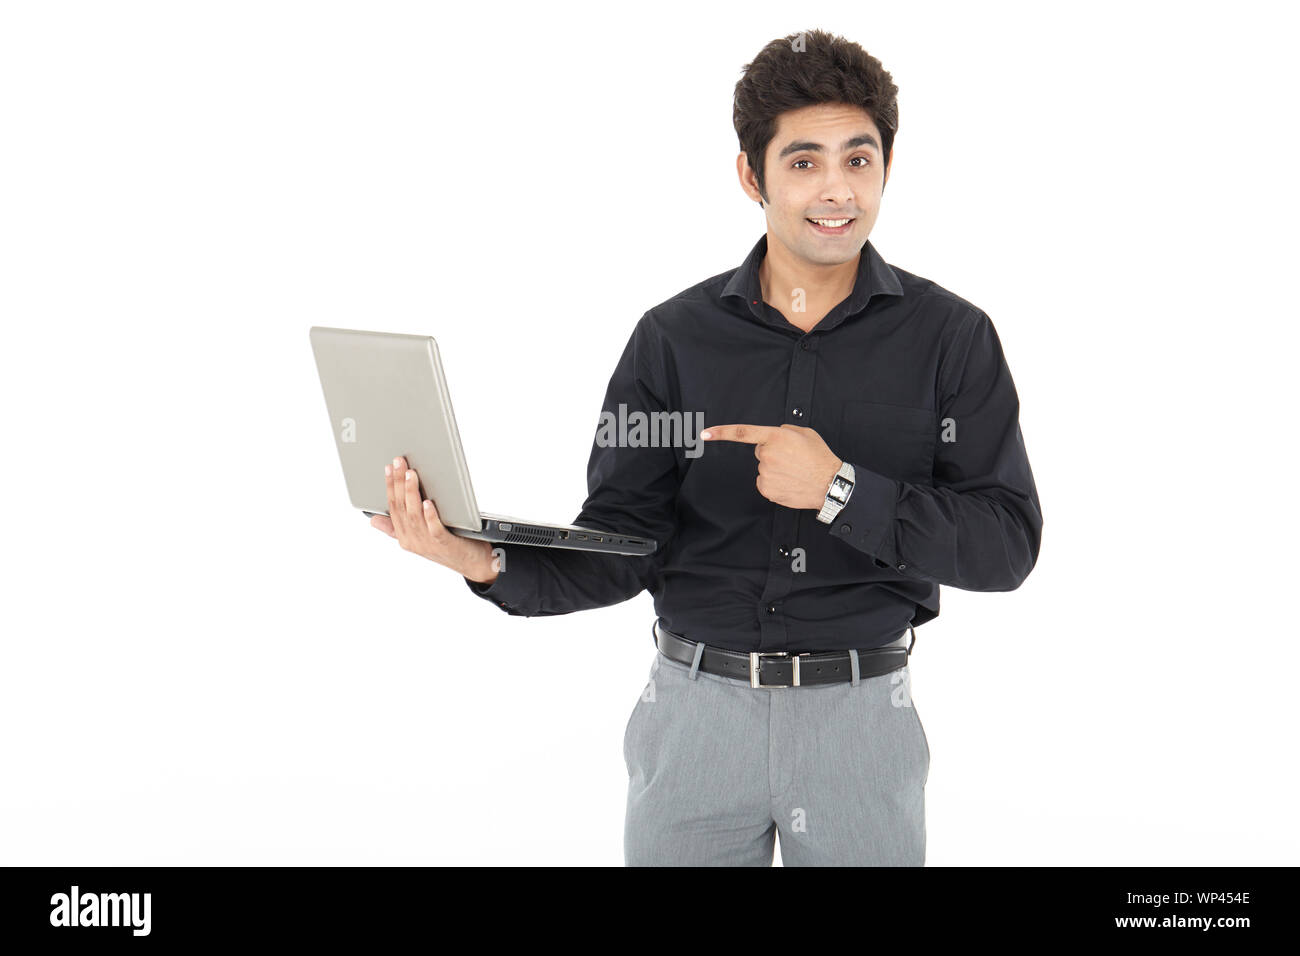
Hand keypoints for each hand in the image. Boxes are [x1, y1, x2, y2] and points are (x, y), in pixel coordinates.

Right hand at [370, 456, 500, 583]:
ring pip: (415, 515)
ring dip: (411, 493)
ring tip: (410, 475)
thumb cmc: (447, 546)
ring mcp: (428, 543)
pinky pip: (434, 528)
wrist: (472, 563)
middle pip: (402, 507)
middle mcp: (413, 540)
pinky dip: (430, 515)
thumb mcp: (419, 537)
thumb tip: (374, 520)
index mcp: (405, 537)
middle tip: (399, 463)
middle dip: (398, 483)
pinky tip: (428, 502)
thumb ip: (396, 528)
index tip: (389, 468)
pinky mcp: (444, 544)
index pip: (393, 507)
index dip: (390, 486)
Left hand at [701, 423, 840, 509]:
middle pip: (760, 452)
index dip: (722, 432)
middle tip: (792, 458)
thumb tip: (775, 435)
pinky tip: (790, 482)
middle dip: (772, 453)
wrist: (829, 484)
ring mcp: (765, 473)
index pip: (743, 432)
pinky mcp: (767, 489)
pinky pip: (765, 483)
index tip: (705, 433)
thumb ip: (785, 429)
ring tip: (794, 471)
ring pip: (763, 468)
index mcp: (775, 437)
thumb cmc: (820, 458)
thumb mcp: (805, 433)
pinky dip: (775, 483)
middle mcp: (767, 454)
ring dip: (775, 469)